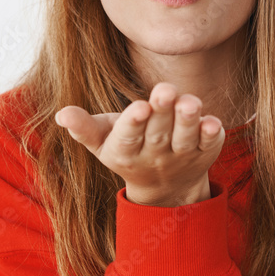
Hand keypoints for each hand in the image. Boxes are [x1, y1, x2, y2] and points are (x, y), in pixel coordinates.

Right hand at [54, 82, 224, 206]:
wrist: (165, 186)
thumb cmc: (127, 148)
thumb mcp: (102, 141)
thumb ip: (83, 127)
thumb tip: (61, 115)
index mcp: (125, 151)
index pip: (128, 137)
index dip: (134, 122)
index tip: (140, 107)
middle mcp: (155, 156)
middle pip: (158, 134)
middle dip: (162, 112)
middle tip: (166, 90)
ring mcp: (182, 156)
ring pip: (186, 139)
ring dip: (188, 121)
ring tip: (190, 102)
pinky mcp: (205, 153)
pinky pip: (209, 145)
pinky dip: (212, 135)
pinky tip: (213, 122)